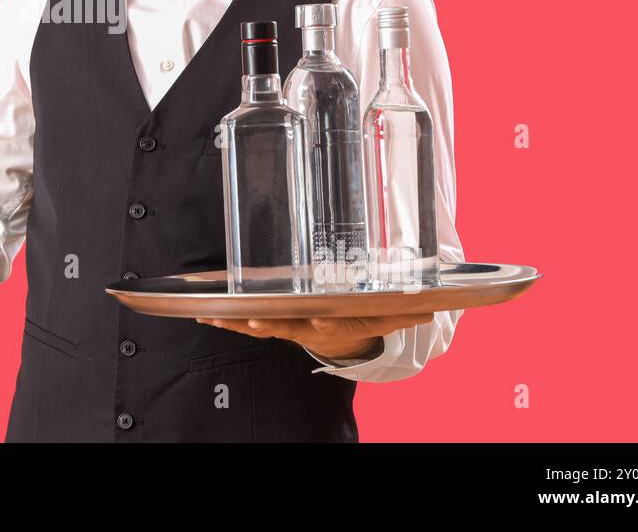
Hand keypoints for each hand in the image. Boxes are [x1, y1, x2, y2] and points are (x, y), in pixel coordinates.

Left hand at [196, 312, 435, 359]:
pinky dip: (223, 317)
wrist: (336, 336)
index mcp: (335, 321)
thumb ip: (404, 307)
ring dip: (236, 321)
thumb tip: (434, 301)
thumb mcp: (384, 313)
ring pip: (259, 325)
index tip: (321, 317)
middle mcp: (307, 325)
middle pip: (288, 325)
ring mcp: (285, 325)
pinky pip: (243, 320)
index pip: (332, 321)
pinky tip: (203, 312)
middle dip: (271, 323)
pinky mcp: (268, 321)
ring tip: (213, 315)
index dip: (325, 320)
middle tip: (256, 321)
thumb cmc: (358, 316)